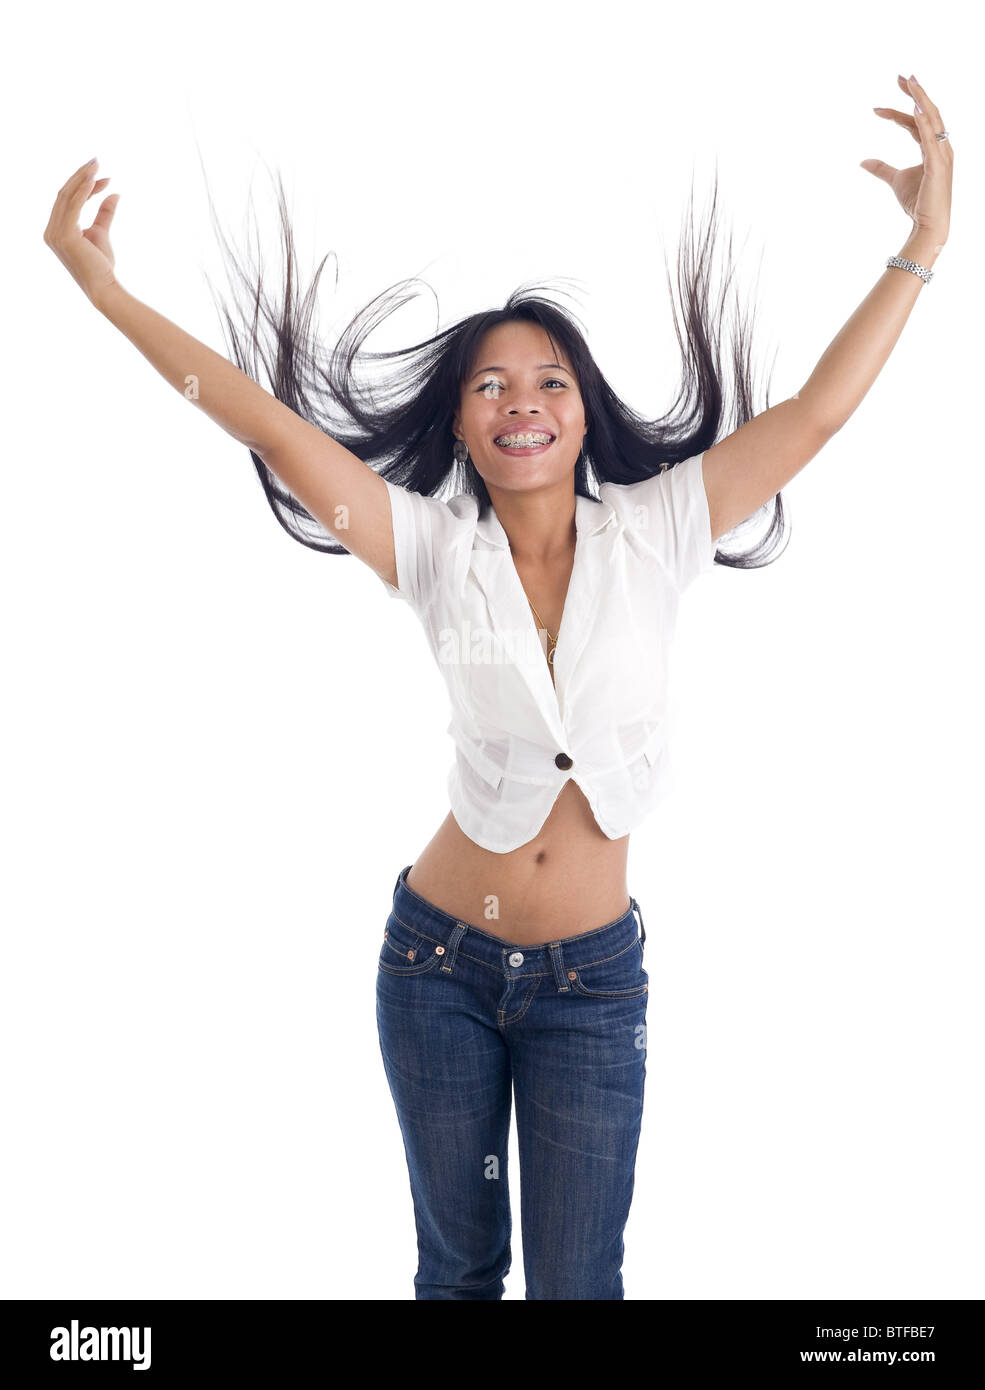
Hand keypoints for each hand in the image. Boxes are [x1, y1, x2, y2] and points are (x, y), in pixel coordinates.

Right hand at [43, 158, 120, 304]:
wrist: (104, 288)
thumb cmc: (102, 267)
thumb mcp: (102, 234)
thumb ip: (105, 213)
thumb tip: (114, 193)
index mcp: (56, 230)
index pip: (67, 201)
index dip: (83, 186)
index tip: (105, 178)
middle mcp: (50, 231)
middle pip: (64, 195)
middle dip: (81, 176)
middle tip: (96, 161)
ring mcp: (55, 233)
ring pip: (67, 197)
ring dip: (83, 179)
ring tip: (97, 165)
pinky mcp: (64, 235)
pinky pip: (74, 205)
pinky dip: (83, 191)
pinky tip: (95, 180)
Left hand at [861, 74, 952, 245]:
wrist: (927, 225)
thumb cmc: (917, 203)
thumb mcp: (895, 180)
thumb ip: (881, 168)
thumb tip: (862, 161)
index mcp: (933, 148)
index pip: (915, 123)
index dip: (898, 113)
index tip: (877, 107)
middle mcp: (941, 146)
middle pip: (928, 113)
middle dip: (915, 93)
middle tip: (901, 76)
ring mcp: (942, 153)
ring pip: (932, 119)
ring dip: (920, 98)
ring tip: (909, 81)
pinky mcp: (938, 163)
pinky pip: (931, 137)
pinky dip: (924, 120)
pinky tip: (915, 106)